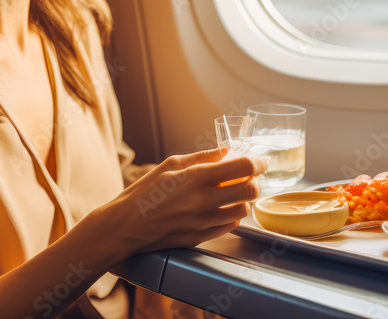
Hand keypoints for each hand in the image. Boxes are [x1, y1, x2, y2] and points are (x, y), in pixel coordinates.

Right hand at [98, 147, 268, 256]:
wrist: (126, 226)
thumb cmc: (144, 193)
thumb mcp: (170, 165)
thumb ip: (202, 157)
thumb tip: (226, 150)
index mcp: (195, 177)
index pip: (243, 167)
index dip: (259, 162)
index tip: (262, 160)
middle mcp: (204, 200)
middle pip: (250, 190)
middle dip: (255, 181)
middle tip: (248, 176)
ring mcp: (205, 221)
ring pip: (244, 209)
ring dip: (244, 199)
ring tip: (232, 192)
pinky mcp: (203, 236)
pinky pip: (231, 225)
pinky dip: (232, 214)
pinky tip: (222, 207)